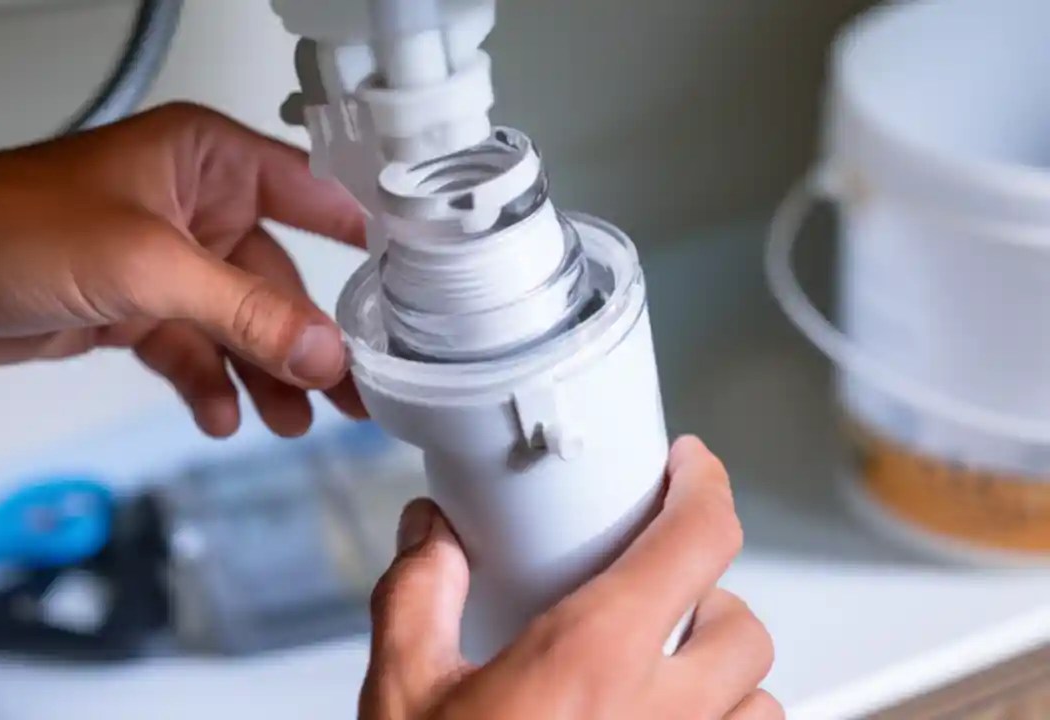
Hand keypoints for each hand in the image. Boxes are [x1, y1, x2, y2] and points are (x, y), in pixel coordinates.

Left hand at [0, 103, 366, 436]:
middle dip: (306, 340)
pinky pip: (193, 353)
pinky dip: (210, 385)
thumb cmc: (4, 221)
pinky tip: (222, 413)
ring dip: (264, 374)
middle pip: (276, 279)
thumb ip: (242, 312)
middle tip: (349, 389)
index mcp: (203, 159)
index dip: (356, 233)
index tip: (404, 279)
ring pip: (237, 326)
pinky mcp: (131, 311)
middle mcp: (189, 207)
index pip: (306, 189)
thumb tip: (318, 348)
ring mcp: (161, 264)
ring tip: (291, 418)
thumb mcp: (146, 265)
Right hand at [361, 436, 779, 719]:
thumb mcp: (404, 696)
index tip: (691, 469)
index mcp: (591, 661)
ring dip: (725, 678)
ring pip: (763, 702)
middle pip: (744, 625)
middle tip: (658, 600)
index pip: (697, 540)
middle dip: (708, 600)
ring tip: (669, 679)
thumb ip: (419, 597)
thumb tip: (433, 537)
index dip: (706, 486)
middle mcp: (662, 718)